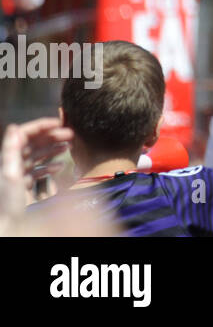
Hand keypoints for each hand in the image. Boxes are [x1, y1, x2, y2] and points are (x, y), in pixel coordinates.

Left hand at [1, 117, 72, 234]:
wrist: (7, 224)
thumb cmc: (7, 200)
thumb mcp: (11, 173)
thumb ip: (11, 150)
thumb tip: (14, 127)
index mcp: (9, 157)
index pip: (25, 134)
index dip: (42, 126)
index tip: (59, 123)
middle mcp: (13, 162)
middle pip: (33, 143)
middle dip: (52, 136)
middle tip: (70, 135)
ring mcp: (19, 172)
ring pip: (38, 155)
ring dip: (53, 149)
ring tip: (69, 147)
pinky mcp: (24, 183)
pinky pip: (38, 170)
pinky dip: (50, 166)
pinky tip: (60, 167)